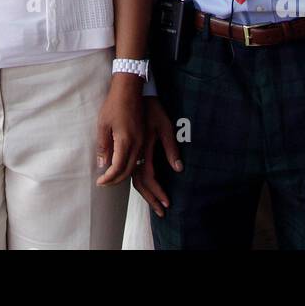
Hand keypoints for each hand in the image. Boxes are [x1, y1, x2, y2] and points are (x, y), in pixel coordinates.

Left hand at [95, 75, 143, 185]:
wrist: (130, 89)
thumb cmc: (114, 104)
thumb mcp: (103, 124)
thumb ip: (103, 146)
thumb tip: (102, 164)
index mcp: (126, 141)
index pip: (117, 168)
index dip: (108, 178)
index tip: (99, 182)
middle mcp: (137, 144)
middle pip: (128, 171)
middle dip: (115, 180)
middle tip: (104, 183)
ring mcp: (142, 140)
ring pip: (135, 165)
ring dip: (123, 174)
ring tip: (111, 177)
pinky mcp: (144, 137)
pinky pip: (139, 158)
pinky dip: (130, 166)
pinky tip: (121, 165)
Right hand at [132, 97, 182, 217]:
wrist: (132, 93)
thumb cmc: (151, 108)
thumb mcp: (165, 126)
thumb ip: (171, 148)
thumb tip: (178, 169)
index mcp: (142, 149)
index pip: (148, 178)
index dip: (156, 192)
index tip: (166, 204)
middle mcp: (133, 153)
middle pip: (139, 183)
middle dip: (151, 199)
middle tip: (162, 212)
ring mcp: (128, 150)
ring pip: (133, 178)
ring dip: (145, 193)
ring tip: (155, 204)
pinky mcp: (126, 146)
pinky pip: (130, 170)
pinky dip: (138, 182)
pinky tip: (144, 187)